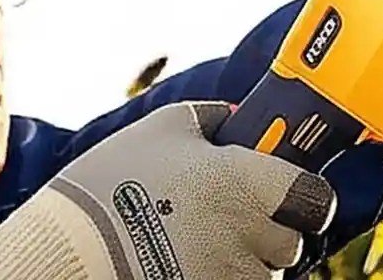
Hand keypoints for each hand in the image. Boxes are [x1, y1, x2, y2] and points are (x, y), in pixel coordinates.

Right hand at [0, 101, 335, 279]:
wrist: (65, 252)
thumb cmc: (113, 184)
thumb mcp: (162, 129)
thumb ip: (212, 118)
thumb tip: (237, 117)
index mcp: (249, 185)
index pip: (317, 197)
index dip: (303, 194)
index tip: (284, 191)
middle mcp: (252, 236)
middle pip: (290, 241)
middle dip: (266, 230)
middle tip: (226, 218)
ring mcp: (234, 276)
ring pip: (264, 273)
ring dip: (243, 260)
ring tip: (195, 242)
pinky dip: (220, 277)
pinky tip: (186, 261)